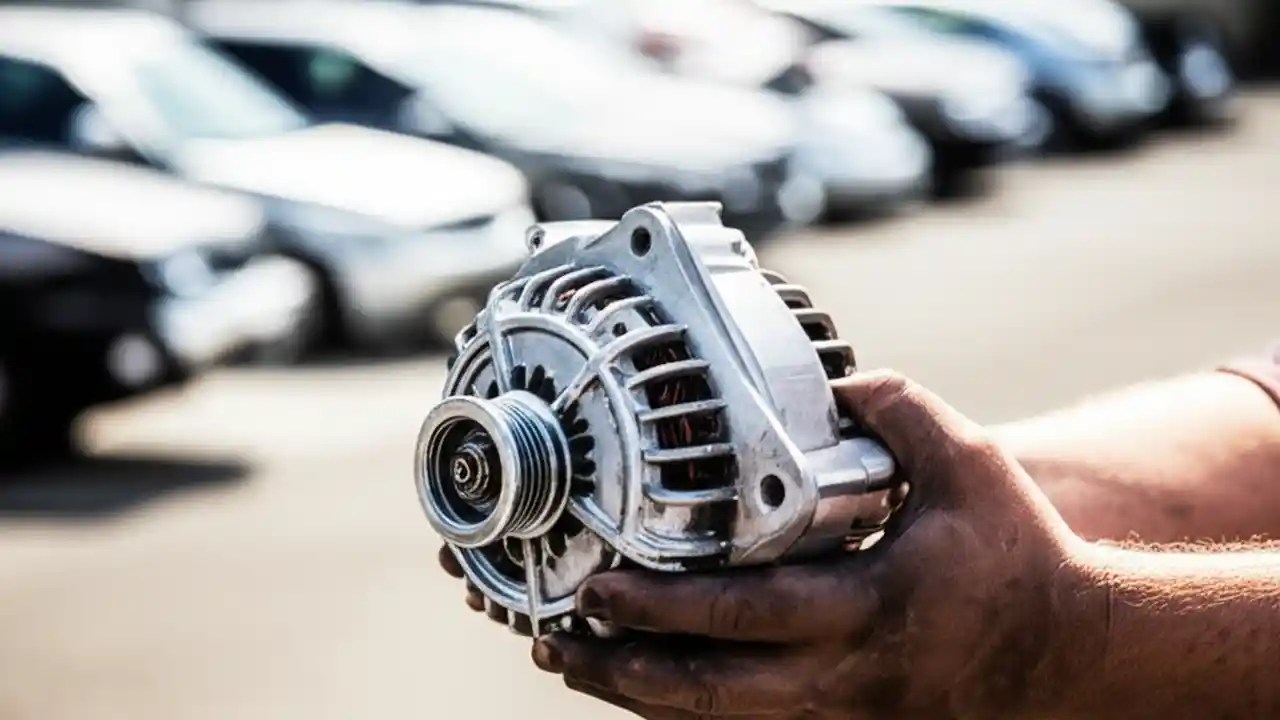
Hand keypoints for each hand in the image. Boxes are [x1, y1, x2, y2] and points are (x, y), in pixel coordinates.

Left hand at [530, 371, 1094, 719]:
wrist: (1069, 653)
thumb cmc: (1022, 559)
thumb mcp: (970, 464)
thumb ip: (897, 411)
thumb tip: (833, 382)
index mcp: (868, 607)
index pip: (744, 615)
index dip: (663, 608)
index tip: (601, 586)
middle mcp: (843, 671)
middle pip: (708, 690)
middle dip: (622, 667)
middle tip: (557, 634)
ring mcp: (840, 706)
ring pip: (718, 718)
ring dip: (639, 694)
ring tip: (576, 663)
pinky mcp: (843, 718)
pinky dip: (685, 704)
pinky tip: (646, 682)